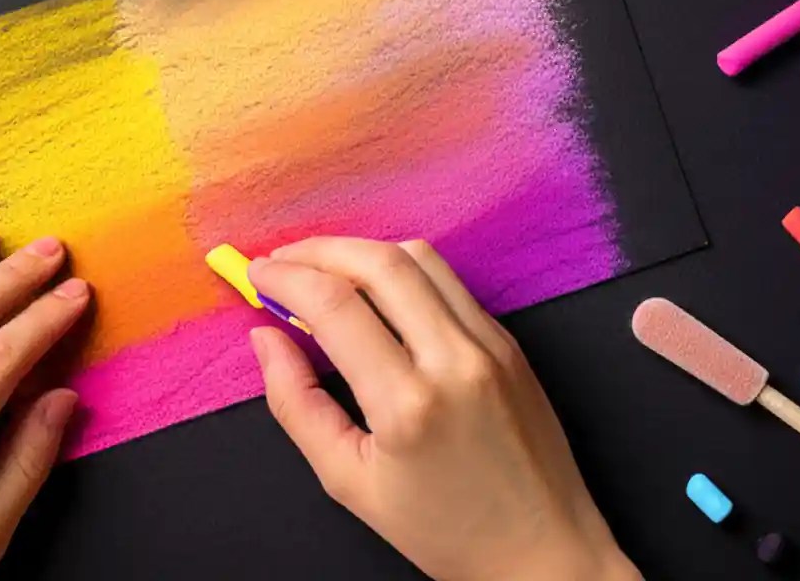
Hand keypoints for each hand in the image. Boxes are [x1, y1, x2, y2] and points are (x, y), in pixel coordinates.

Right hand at [249, 238, 638, 580]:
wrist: (544, 551)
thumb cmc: (442, 530)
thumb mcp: (348, 482)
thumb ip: (296, 404)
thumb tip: (264, 337)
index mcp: (408, 403)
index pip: (334, 305)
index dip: (285, 277)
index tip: (256, 274)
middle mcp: (455, 359)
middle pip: (378, 262)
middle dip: (319, 249)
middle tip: (281, 261)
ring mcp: (491, 344)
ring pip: (419, 257)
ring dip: (361, 250)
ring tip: (322, 268)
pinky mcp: (510, 341)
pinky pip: (449, 282)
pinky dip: (402, 270)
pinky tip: (374, 290)